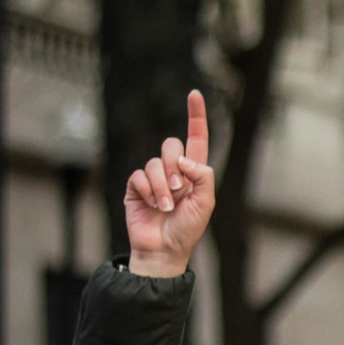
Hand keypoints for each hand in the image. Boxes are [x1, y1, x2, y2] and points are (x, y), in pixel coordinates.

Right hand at [125, 91, 215, 276]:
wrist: (164, 250)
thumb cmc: (187, 230)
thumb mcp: (206, 203)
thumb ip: (203, 175)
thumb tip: (184, 160)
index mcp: (194, 173)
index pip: (196, 139)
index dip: (196, 116)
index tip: (194, 94)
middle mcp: (174, 172)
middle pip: (171, 145)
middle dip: (174, 165)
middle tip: (179, 189)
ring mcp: (154, 178)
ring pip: (155, 162)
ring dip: (162, 185)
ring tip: (165, 206)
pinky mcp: (137, 187)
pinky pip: (139, 175)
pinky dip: (148, 190)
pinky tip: (152, 205)